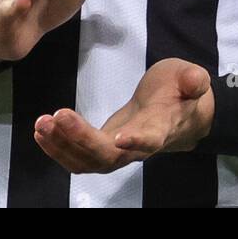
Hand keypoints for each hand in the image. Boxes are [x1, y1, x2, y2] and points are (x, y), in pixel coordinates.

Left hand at [32, 58, 214, 173]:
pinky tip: (41, 133)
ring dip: (63, 146)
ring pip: (90, 162)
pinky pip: (80, 158)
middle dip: (81, 139)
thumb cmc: (183, 91)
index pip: (151, 140)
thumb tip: (195, 82)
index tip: (120, 138)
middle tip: (57, 116)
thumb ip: (193, 80)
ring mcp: (120, 152)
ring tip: (41, 124)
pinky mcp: (105, 148)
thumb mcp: (191, 76)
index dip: (137, 142)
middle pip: (109, 156)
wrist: (180, 113)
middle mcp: (139, 147)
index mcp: (163, 127)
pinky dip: (59, 148)